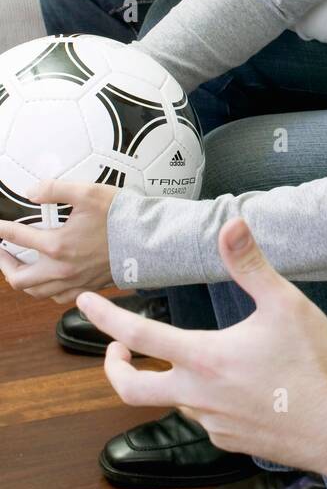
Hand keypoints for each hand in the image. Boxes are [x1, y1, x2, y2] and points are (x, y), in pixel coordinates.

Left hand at [0, 180, 116, 302]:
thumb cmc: (121, 218)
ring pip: (37, 292)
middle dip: (5, 265)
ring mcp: (75, 283)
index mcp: (58, 246)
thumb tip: (32, 191)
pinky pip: (58, 299)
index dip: (2, 230)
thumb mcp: (87, 193)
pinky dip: (46, 291)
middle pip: (20, 279)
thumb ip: (55, 189)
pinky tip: (48, 281)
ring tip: (20, 269)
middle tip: (2, 253)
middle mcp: (62, 270)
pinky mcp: (89, 288)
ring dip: (23, 281)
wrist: (149, 241)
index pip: (17, 238)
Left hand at [77, 219, 326, 472]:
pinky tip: (226, 387)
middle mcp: (199, 396)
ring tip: (186, 358)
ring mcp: (213, 424)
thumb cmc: (317, 365)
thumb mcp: (285, 304)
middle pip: (131, 388)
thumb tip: (232, 224)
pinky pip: (203, 420)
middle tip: (117, 348)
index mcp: (204, 358)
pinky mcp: (231, 441)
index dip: (104, 316)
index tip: (84, 303)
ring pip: (172, 402)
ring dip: (166, 380)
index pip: (138, 334)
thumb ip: (251, 264)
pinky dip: (200, 401)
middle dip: (115, 365)